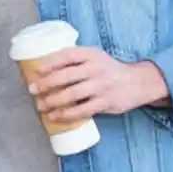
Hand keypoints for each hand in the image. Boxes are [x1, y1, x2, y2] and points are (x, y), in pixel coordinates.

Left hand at [27, 47, 169, 124]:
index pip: (68, 55)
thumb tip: (46, 69)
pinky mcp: (106, 103)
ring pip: (72, 95)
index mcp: (92, 54)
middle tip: (33, 90)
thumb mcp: (96, 57)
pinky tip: (55, 116)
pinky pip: (82, 110)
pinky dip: (66, 114)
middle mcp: (96, 68)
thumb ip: (77, 60)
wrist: (139, 82)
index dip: (50, 62)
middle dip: (46, 84)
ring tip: (41, 105)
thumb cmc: (110, 69)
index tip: (37, 70)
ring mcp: (102, 86)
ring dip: (53, 101)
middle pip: (66, 76)